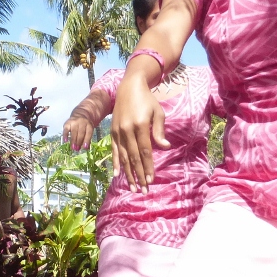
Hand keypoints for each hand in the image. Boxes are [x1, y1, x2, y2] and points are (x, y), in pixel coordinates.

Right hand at [63, 115, 93, 150]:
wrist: (80, 115)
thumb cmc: (84, 125)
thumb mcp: (89, 130)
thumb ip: (87, 138)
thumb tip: (85, 148)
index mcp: (89, 125)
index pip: (88, 133)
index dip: (87, 140)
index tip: (85, 148)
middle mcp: (82, 122)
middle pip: (81, 133)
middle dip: (79, 142)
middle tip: (77, 149)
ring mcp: (74, 122)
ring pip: (74, 132)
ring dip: (73, 141)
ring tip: (73, 147)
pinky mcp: (67, 122)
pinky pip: (66, 129)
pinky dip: (65, 135)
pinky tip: (65, 140)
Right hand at [110, 73, 168, 190]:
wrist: (129, 87)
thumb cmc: (148, 100)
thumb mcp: (158, 113)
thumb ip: (159, 131)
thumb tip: (164, 148)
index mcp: (140, 125)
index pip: (145, 151)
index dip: (148, 167)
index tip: (151, 180)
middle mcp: (127, 130)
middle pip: (134, 157)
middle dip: (139, 175)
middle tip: (143, 190)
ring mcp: (118, 131)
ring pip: (123, 157)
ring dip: (128, 174)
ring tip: (132, 187)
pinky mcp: (113, 132)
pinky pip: (114, 150)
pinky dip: (115, 163)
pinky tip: (117, 174)